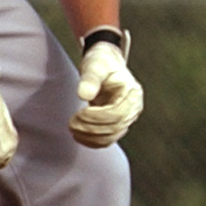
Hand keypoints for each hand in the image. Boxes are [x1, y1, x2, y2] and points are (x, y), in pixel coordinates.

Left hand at [69, 31, 142, 147]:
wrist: (104, 66)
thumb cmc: (101, 63)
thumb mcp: (95, 66)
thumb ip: (90, 79)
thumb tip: (84, 95)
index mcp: (132, 92)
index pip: (118, 114)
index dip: (98, 118)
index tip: (79, 113)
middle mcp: (133, 107)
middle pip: (115, 127)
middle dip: (91, 128)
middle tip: (71, 123)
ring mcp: (127, 117)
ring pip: (111, 136)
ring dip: (90, 137)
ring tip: (72, 128)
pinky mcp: (117, 124)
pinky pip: (107, 139)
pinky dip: (92, 141)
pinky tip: (78, 135)